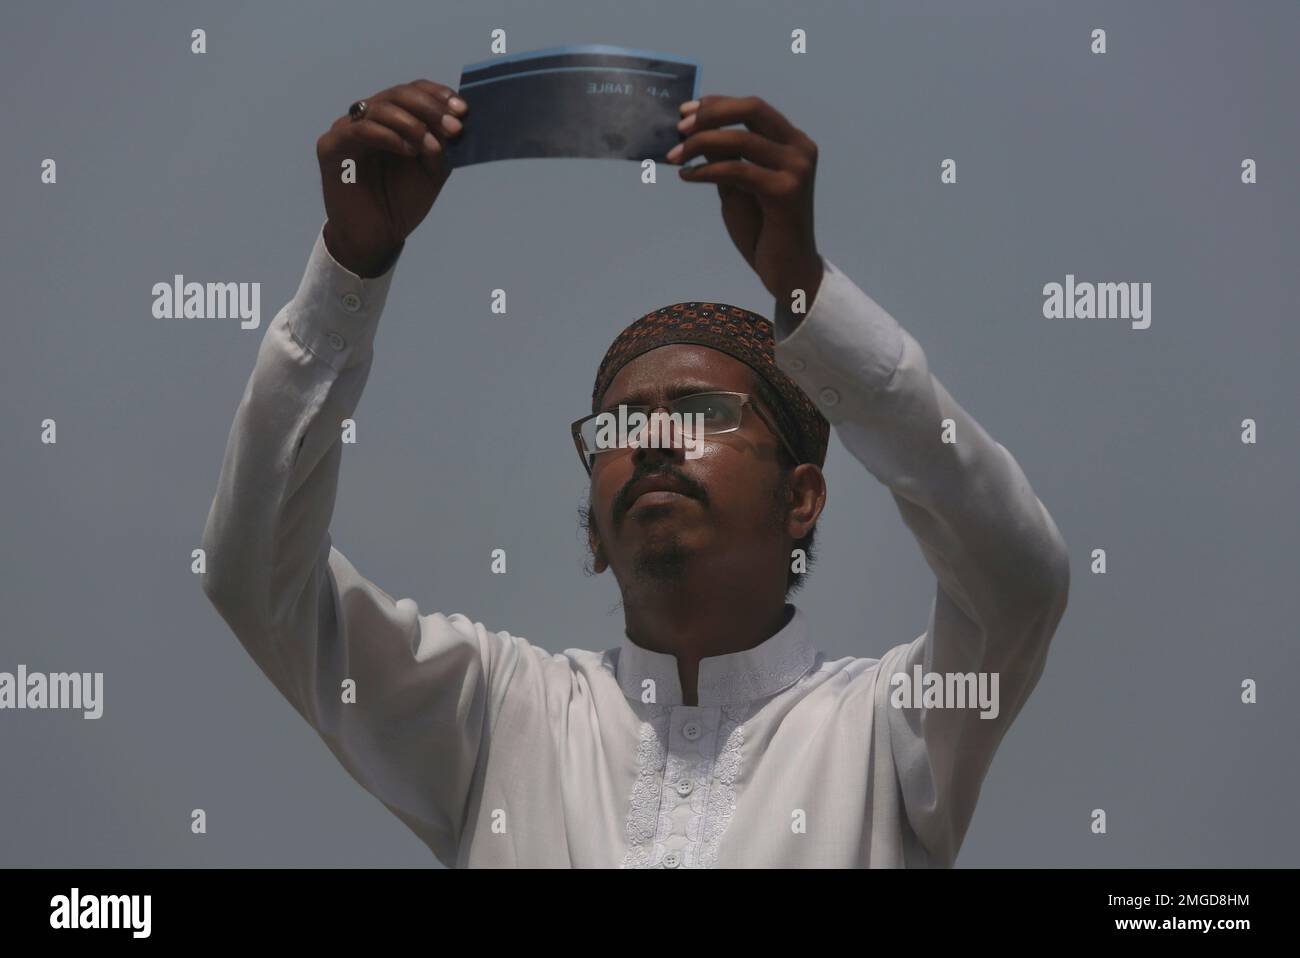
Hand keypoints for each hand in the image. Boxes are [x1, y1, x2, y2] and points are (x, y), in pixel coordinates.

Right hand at [316, 80, 467, 276]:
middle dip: (431, 108)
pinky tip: (409, 151)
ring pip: (380, 108)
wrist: (376, 238)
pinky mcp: (331, 146)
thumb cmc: (401, 203)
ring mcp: (347, 130)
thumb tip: (455, 121)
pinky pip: (360, 129)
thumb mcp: (432, 171)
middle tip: (454, 127)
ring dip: (413, 124)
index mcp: (391, 120)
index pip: (412, 91)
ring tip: (432, 147)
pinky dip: (389, 136)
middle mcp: (367, 119)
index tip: (463, 110)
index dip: (437, 95)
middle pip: (398, 94)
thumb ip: (441, 146)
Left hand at [666, 95, 822, 306]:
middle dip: (711, 113)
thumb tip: (696, 130)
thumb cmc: (763, 230)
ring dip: (701, 143)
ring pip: (741, 139)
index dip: (717, 104)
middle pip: (752, 109)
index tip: (685, 111)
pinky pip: (737, 170)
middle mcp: (800, 149)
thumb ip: (725, 157)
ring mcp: (796, 169)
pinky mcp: (786, 191)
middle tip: (679, 127)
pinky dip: (707, 170)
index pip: (753, 107)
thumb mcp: (739, 186)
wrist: (787, 270)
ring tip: (675, 156)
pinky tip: (687, 176)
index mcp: (793, 142)